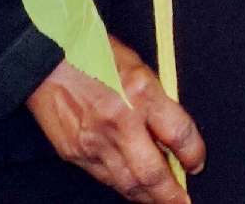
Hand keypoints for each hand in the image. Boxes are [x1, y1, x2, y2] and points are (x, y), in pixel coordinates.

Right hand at [25, 35, 204, 203]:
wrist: (47, 61)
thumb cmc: (95, 55)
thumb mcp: (139, 67)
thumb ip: (159, 99)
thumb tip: (175, 132)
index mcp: (141, 93)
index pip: (178, 135)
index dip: (194, 154)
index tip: (198, 163)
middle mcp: (119, 122)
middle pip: (152, 172)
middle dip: (171, 195)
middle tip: (184, 203)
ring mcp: (94, 142)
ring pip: (127, 183)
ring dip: (148, 197)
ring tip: (163, 201)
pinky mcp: (76, 153)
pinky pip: (105, 178)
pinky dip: (123, 187)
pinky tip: (135, 190)